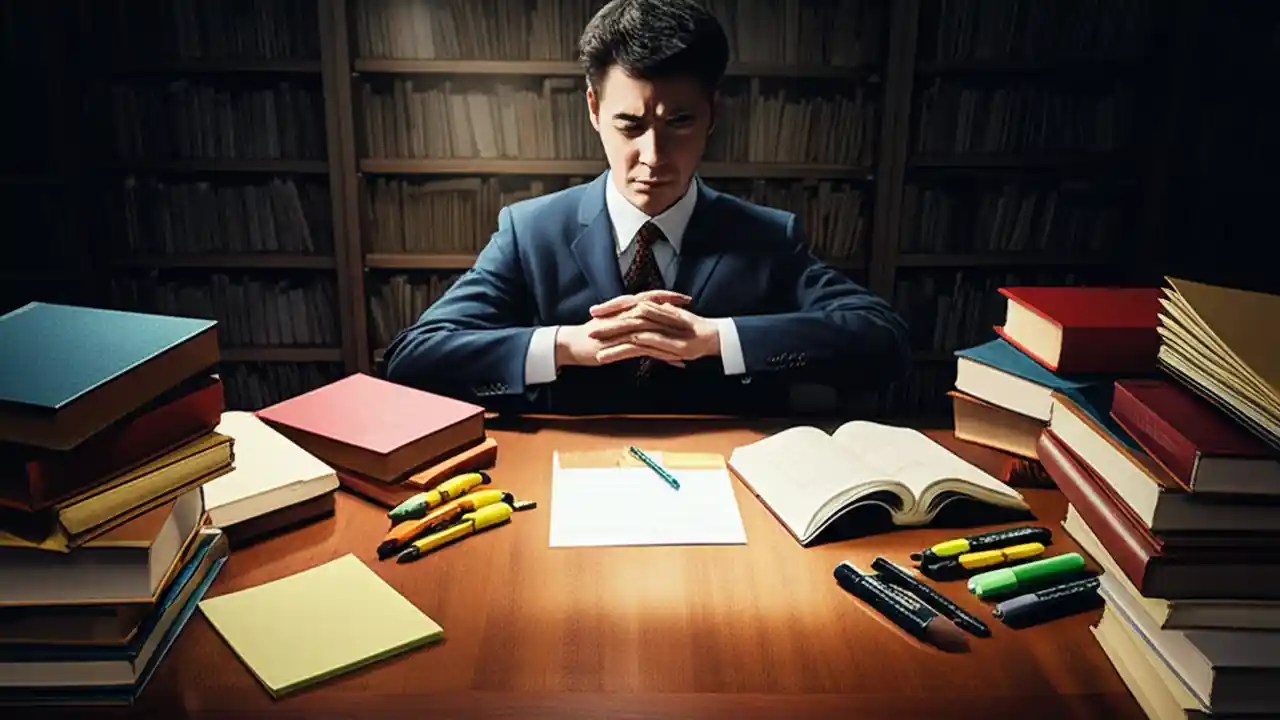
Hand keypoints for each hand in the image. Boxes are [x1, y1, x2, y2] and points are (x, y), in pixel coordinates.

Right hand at [556, 290, 701, 368]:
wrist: (571, 344)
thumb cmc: (589, 334)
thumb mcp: (609, 322)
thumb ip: (624, 318)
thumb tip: (639, 315)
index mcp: (624, 308)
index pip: (650, 297)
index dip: (669, 297)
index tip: (685, 299)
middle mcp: (626, 316)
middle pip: (657, 311)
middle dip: (678, 313)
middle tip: (695, 314)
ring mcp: (625, 331)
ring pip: (655, 331)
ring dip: (674, 336)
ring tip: (692, 343)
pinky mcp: (622, 347)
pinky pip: (647, 350)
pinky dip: (663, 355)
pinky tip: (677, 361)